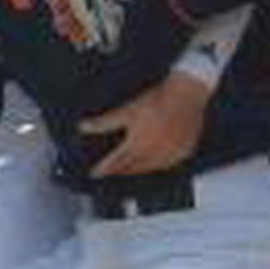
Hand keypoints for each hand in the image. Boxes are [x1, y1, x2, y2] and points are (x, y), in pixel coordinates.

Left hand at [80, 73, 209, 177]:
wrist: (186, 95)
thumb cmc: (157, 101)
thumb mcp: (126, 111)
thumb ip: (104, 123)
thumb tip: (83, 127)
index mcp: (137, 145)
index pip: (115, 163)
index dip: (103, 169)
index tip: (95, 173)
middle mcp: (152, 154)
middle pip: (132, 169)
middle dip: (120, 171)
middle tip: (111, 172)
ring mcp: (169, 156)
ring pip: (150, 169)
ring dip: (138, 170)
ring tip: (130, 169)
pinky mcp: (183, 153)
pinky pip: (168, 165)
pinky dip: (159, 165)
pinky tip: (155, 161)